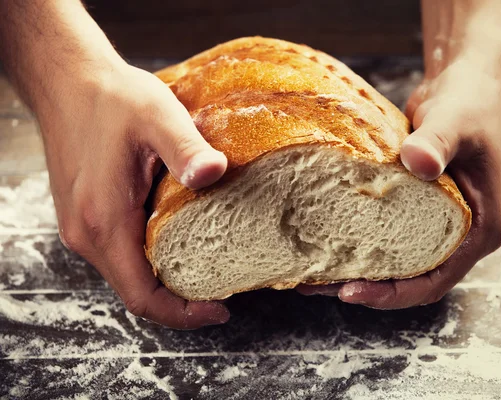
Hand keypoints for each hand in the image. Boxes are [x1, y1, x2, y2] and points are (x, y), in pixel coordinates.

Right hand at [38, 60, 229, 327]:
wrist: (68, 81)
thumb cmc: (110, 97)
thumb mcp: (157, 116)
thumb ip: (186, 148)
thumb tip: (214, 174)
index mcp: (104, 220)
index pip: (141, 295)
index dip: (182, 314)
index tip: (219, 311)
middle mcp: (86, 233)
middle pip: (135, 291)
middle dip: (180, 300)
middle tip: (222, 290)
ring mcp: (81, 226)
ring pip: (128, 274)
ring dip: (166, 280)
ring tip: (208, 270)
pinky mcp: (85, 215)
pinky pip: (120, 254)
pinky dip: (152, 259)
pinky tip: (180, 243)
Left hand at [298, 59, 500, 307]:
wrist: (468, 80)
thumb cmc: (473, 102)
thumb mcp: (457, 122)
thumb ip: (437, 142)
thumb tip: (418, 163)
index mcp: (482, 229)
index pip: (437, 279)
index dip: (395, 293)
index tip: (353, 292)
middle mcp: (462, 234)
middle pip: (413, 277)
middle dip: (369, 287)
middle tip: (322, 284)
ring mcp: (440, 221)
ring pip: (399, 259)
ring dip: (361, 267)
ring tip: (315, 271)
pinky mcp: (418, 206)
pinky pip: (389, 232)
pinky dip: (361, 239)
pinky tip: (327, 237)